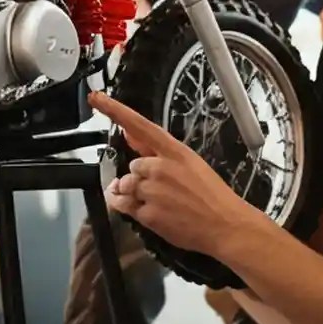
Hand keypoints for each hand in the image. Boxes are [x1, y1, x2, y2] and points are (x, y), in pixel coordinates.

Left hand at [89, 91, 257, 257]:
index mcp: (175, 151)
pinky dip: (129, 208)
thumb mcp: (190, 164)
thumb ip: (156, 150)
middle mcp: (160, 168)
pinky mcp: (148, 214)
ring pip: (125, 186)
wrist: (226, 226)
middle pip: (132, 167)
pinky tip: (149, 212)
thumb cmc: (212, 195)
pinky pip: (125, 207)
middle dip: (139, 178)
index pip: (140, 125)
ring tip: (156, 203)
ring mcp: (152, 191)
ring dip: (133, 193)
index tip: (96, 98)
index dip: (115, 110)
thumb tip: (129, 135)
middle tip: (161, 191)